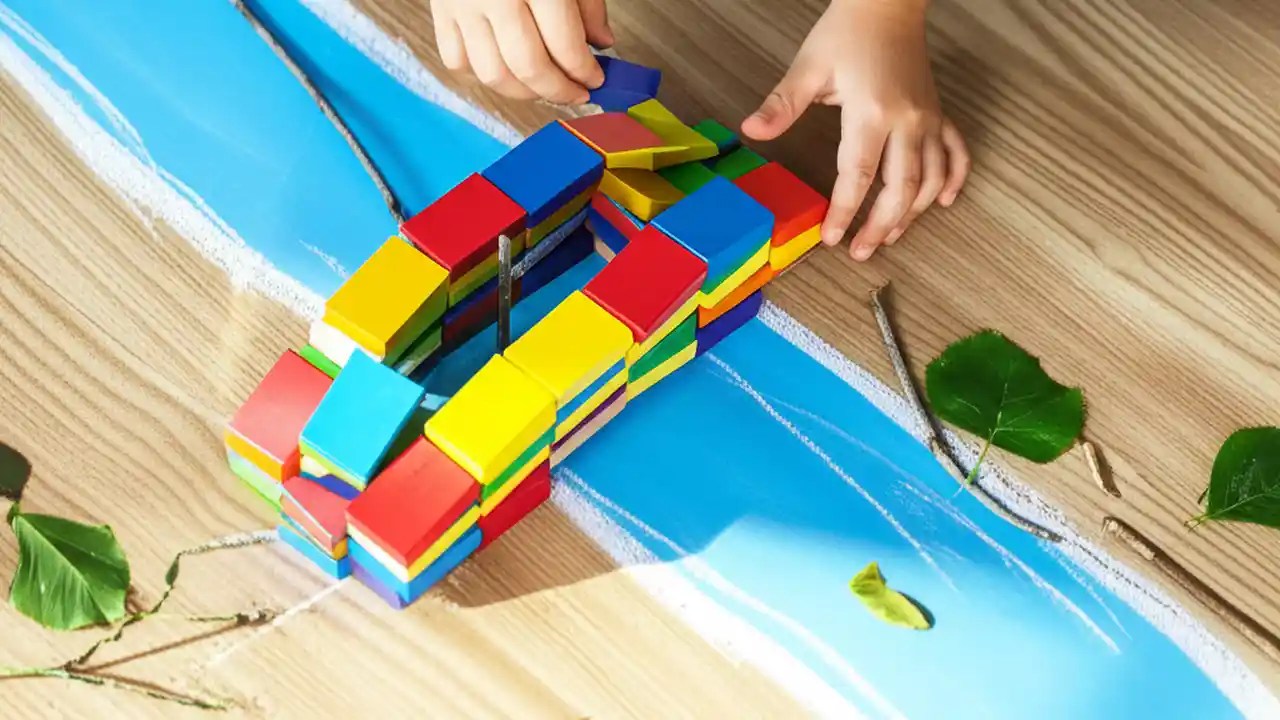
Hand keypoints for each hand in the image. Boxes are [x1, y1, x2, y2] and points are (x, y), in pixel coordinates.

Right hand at [431, 0, 612, 104]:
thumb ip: (588, 3)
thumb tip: (600, 44)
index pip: (564, 45)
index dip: (584, 72)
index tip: (595, 81)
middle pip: (527, 68)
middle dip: (557, 91)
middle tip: (574, 93)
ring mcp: (462, 4)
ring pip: (491, 74)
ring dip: (523, 92)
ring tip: (542, 86)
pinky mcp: (440, 9)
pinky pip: (457, 61)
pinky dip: (482, 73)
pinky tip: (504, 65)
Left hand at [741, 0, 969, 260]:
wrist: (887, 4)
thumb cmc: (846, 33)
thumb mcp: (808, 68)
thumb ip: (782, 104)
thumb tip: (751, 129)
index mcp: (872, 114)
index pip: (858, 176)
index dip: (845, 211)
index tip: (832, 238)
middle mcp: (907, 122)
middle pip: (900, 189)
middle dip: (880, 226)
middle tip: (861, 251)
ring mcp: (928, 120)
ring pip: (930, 180)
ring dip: (913, 214)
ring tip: (890, 237)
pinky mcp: (939, 114)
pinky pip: (955, 153)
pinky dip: (953, 180)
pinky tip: (944, 202)